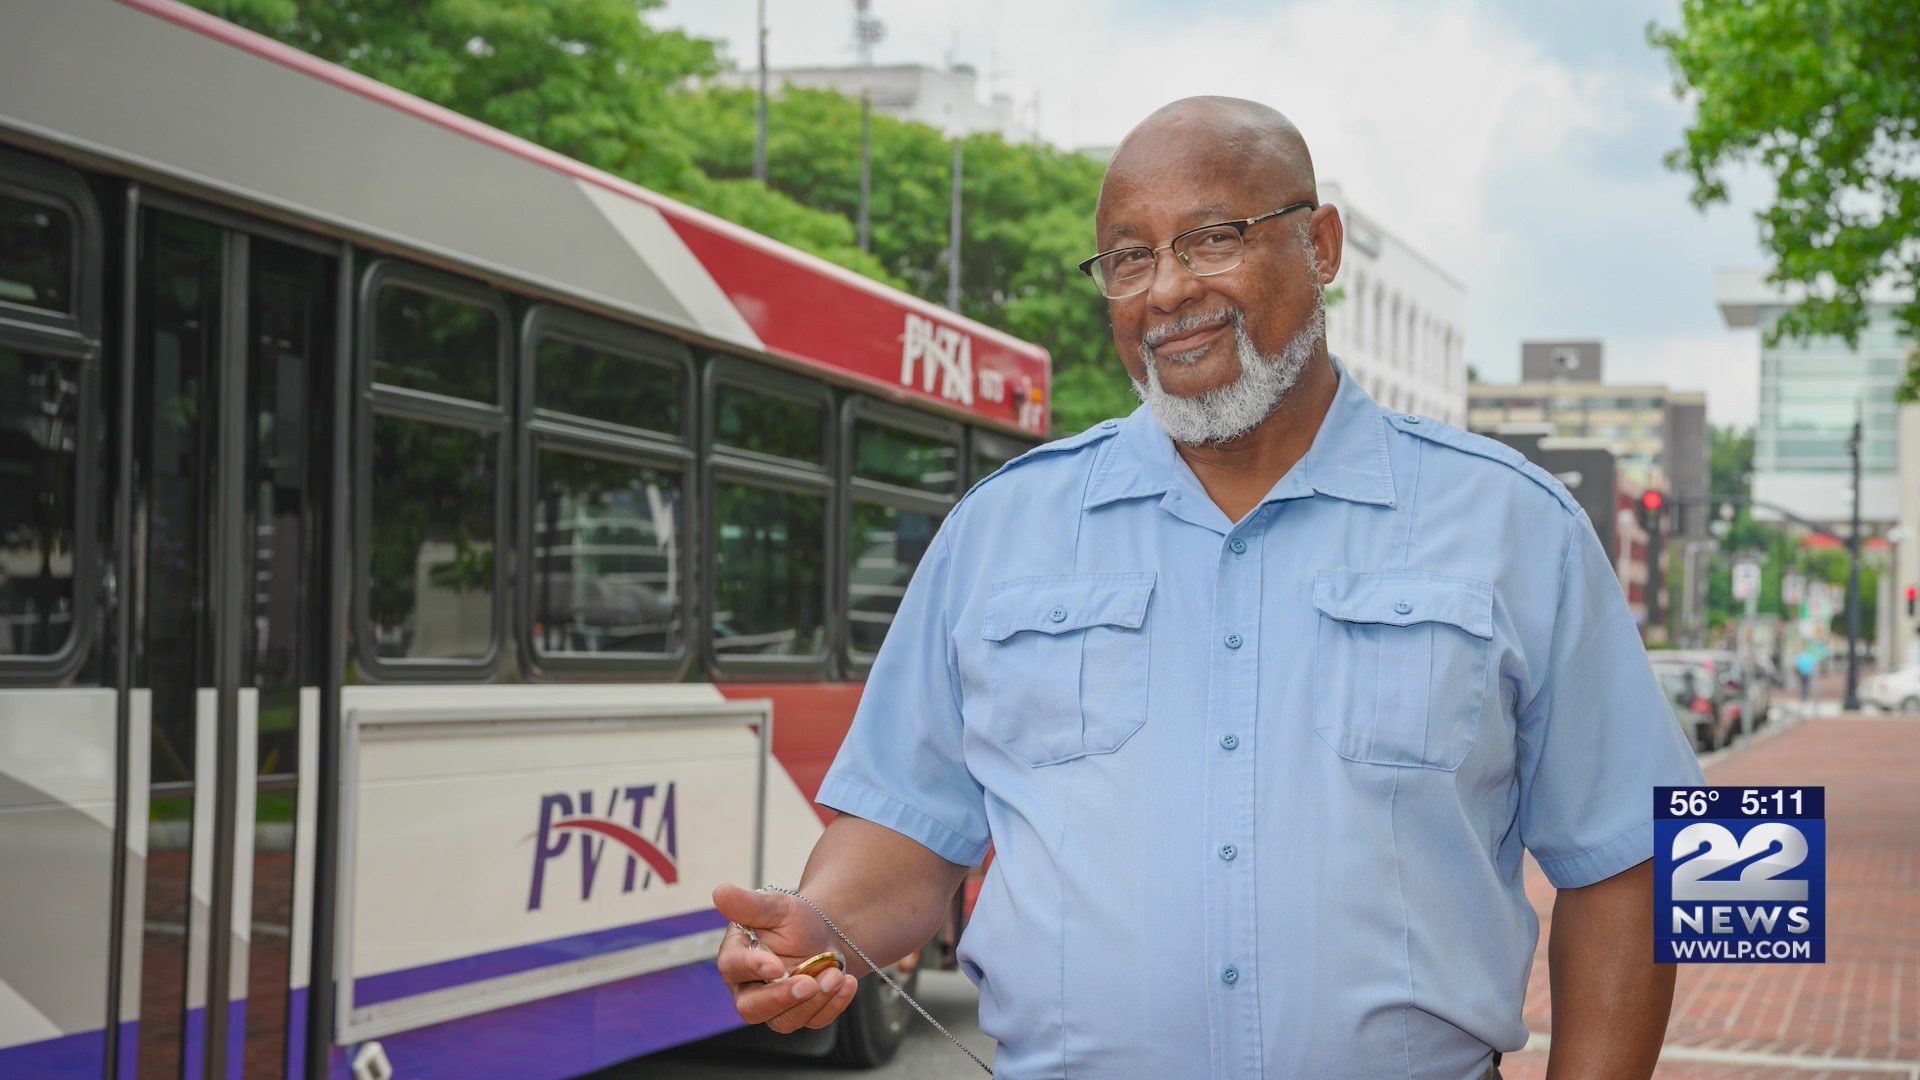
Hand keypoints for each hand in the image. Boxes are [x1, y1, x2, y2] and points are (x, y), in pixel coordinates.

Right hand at [712, 883, 858, 1033]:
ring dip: (814, 1001)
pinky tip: (846, 984)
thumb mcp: (776, 906)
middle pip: (752, 1007)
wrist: (825, 935)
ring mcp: (773, 1006)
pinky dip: (833, 1005)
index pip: (734, 968)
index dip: (752, 968)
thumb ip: (748, 904)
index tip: (775, 967)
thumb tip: (719, 892)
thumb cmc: (793, 920)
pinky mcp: (799, 1015)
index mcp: (736, 956)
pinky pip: (813, 1021)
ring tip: (836, 974)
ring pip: (784, 1020)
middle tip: (809, 984)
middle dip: (782, 998)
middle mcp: (748, 987)